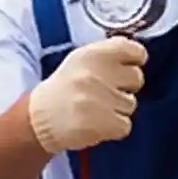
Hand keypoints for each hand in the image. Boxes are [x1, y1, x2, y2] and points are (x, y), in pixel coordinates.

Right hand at [27, 36, 146, 153]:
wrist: (41, 118)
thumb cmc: (64, 88)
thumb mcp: (80, 60)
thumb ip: (107, 53)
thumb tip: (136, 52)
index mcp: (92, 54)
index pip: (134, 50)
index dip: (133, 61)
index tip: (126, 67)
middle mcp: (95, 73)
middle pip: (136, 78)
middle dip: (124, 87)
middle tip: (104, 92)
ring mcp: (99, 99)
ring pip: (130, 104)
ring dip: (117, 109)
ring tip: (96, 108)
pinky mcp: (102, 123)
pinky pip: (125, 125)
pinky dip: (114, 128)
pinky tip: (96, 122)